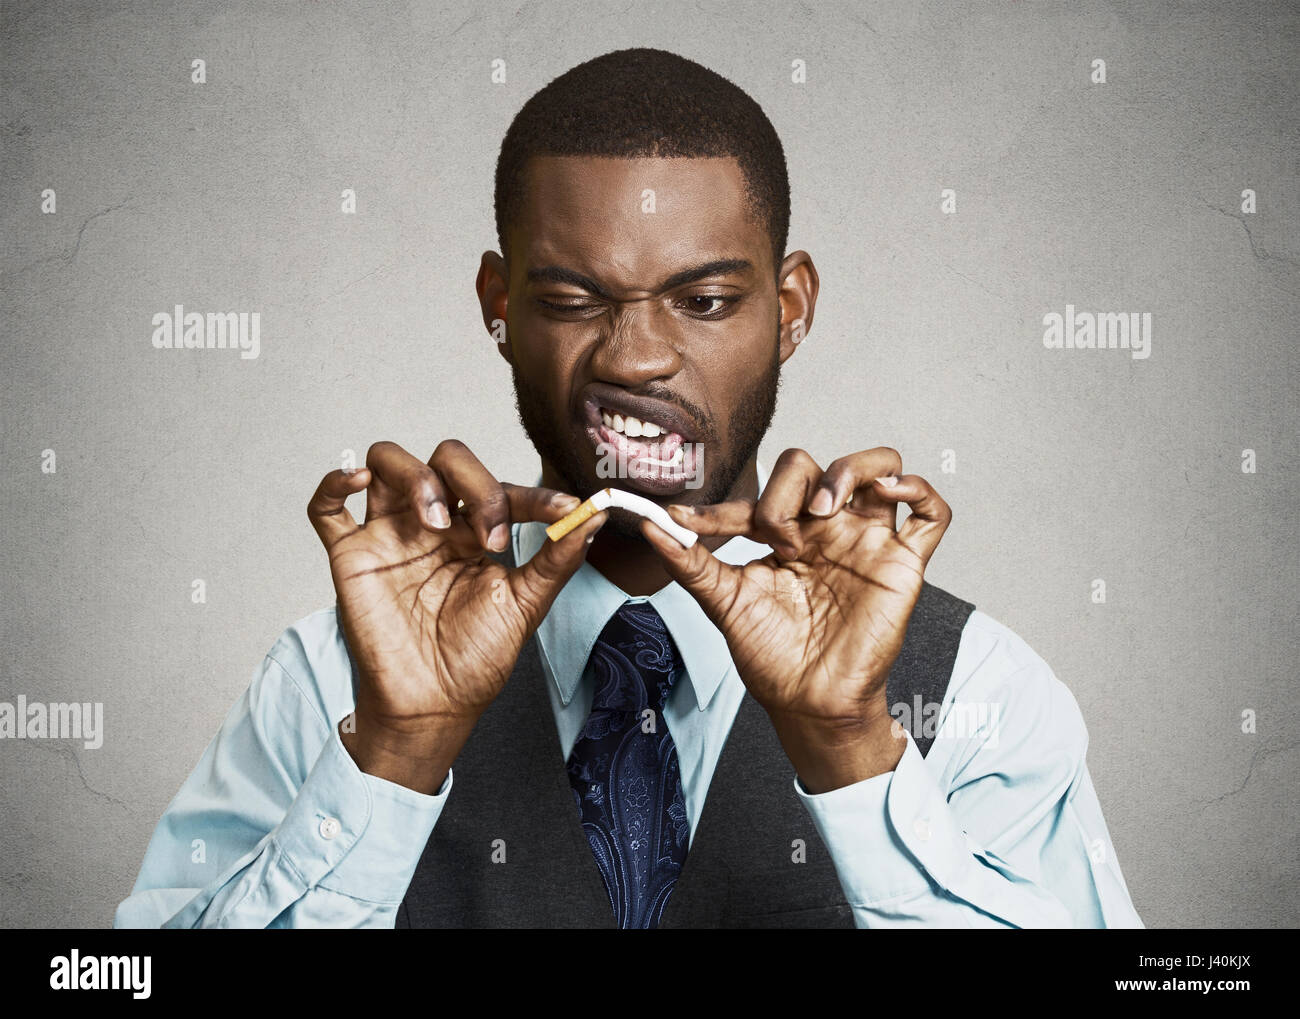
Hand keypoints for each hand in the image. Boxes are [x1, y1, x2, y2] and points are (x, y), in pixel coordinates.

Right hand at [307, 440, 605, 792]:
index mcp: (474, 531)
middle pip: (445, 459)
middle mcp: (432, 523)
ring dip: (416, 476)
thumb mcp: (526, 606)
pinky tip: (357, 479)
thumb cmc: (475, 660)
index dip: (533, 495)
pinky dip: (334, 480)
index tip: (562, 509)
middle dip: (474, 482)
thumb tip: (593, 516)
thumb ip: (556, 560)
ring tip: (437, 521)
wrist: (433, 705)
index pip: (501, 489)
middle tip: (489, 532)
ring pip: (387, 462)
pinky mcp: (350, 556)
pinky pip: (326, 506)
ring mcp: (389, 535)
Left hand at [640, 447, 951, 792]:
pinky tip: (888, 493)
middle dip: (789, 489)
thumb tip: (651, 527)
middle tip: (778, 535)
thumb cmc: (772, 657)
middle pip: (816, 466)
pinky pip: (932, 514)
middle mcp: (828, 531)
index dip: (725, 505)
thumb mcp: (724, 602)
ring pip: (881, 468)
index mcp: (788, 535)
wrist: (808, 703)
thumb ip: (692, 563)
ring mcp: (867, 542)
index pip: (763, 493)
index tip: (691, 522)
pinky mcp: (903, 564)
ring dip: (852, 468)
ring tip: (826, 504)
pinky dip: (917, 489)